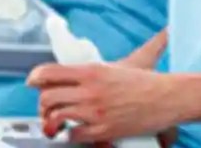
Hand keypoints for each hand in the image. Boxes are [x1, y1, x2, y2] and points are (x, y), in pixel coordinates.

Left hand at [28, 63, 184, 143]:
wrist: (167, 97)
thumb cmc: (145, 81)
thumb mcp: (117, 66)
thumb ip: (94, 70)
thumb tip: (73, 71)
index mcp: (92, 70)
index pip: (50, 72)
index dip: (35, 78)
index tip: (33, 83)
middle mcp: (90, 89)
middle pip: (47, 96)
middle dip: (43, 105)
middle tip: (47, 109)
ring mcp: (95, 111)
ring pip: (56, 116)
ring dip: (51, 123)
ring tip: (54, 126)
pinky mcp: (103, 130)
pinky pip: (73, 135)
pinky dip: (69, 135)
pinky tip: (74, 133)